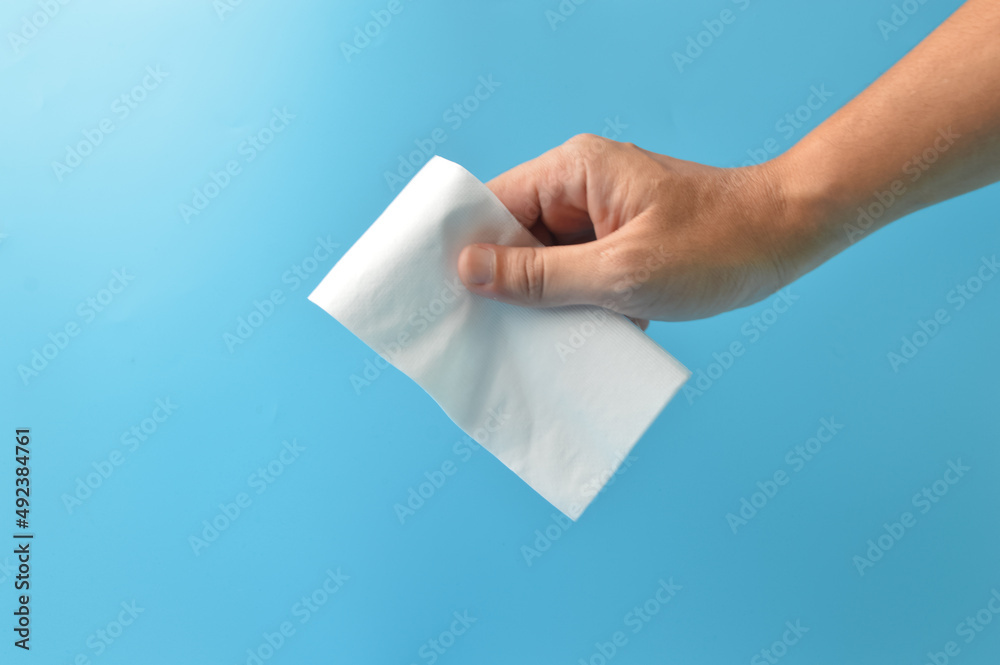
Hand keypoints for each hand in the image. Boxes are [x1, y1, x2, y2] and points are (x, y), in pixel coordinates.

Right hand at [457, 133, 818, 322]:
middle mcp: (582, 186)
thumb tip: (469, 271)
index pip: (494, 204)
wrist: (790, 238)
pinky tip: (571, 337)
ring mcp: (602, 214)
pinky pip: (578, 271)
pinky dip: (574, 302)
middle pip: (515, 235)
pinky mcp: (620, 241)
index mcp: (575, 171)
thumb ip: (542, 276)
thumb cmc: (717, 245)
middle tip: (480, 331)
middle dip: (503, 283)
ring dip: (543, 300)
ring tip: (526, 342)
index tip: (441, 294)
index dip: (465, 248)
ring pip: (546, 259)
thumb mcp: (621, 272)